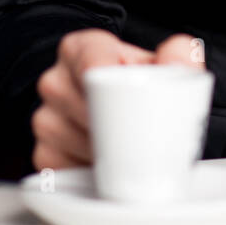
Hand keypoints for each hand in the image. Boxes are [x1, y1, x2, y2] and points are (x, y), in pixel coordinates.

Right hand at [32, 29, 204, 170]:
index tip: (129, 105)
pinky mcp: (44, 155)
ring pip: (79, 143)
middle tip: (145, 135)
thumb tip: (177, 59)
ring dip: (108, 154)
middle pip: (85, 108)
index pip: (91, 64)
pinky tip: (110, 166)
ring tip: (130, 148)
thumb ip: (181, 54)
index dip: (112, 88)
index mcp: (82, 48)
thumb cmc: (146, 86)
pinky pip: (68, 171)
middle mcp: (57, 80)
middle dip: (117, 126)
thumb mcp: (169, 63)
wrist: (133, 118)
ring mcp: (45, 118)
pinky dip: (93, 176)